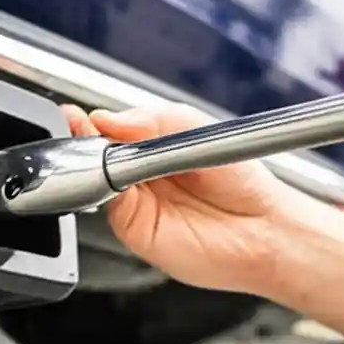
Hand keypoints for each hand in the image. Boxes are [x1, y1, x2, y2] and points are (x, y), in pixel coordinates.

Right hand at [64, 103, 316, 294]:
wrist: (265, 230)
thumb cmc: (242, 181)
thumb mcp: (194, 129)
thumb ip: (150, 120)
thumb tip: (106, 118)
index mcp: (150, 147)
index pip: (106, 130)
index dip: (89, 122)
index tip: (78, 114)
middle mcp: (138, 175)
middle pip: (92, 154)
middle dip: (84, 139)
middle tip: (84, 128)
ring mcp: (132, 202)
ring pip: (94, 178)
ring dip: (91, 163)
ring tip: (101, 149)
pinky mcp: (133, 227)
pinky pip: (106, 204)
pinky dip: (104, 188)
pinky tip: (114, 176)